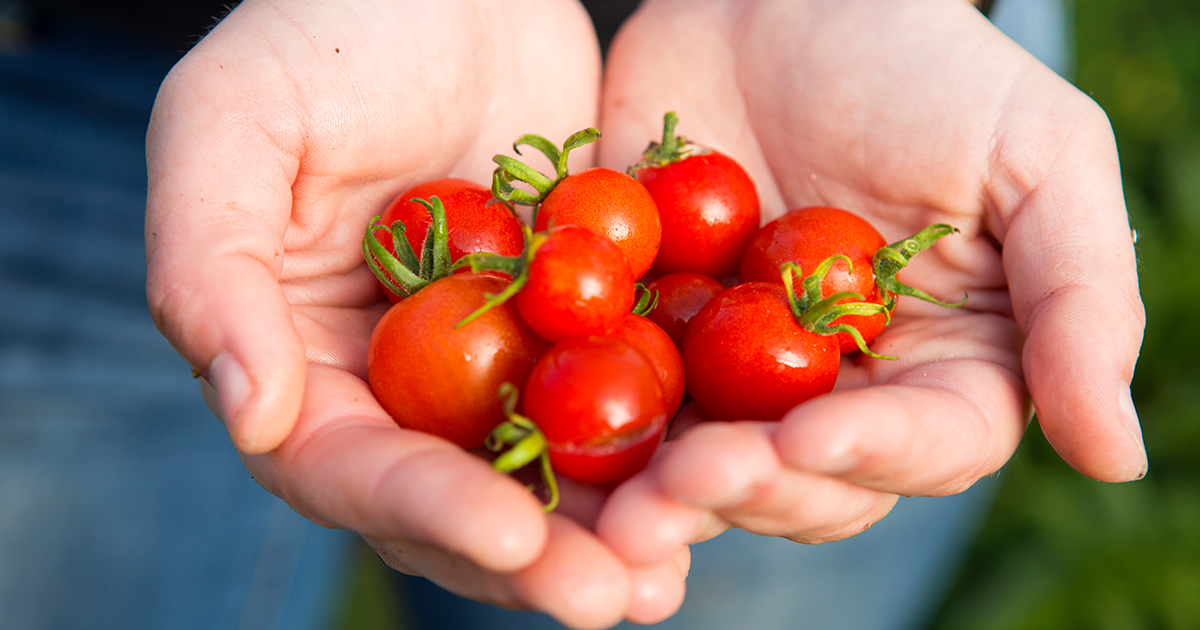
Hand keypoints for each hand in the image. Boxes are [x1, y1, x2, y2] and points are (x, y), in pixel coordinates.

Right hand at [145, 1, 684, 625]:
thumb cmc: (320, 32)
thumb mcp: (232, 124)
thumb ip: (208, 268)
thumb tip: (250, 415)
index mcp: (301, 359)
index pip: (348, 467)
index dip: (426, 510)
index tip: (511, 537)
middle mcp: (395, 383)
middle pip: (454, 500)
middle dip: (530, 558)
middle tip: (612, 597)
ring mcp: (489, 361)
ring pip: (543, 471)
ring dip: (606, 532)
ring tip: (667, 577)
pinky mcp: (572, 322)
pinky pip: (615, 397)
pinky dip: (659, 446)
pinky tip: (721, 478)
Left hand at [593, 0, 1145, 562]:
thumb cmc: (921, 64)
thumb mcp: (1037, 157)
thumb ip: (1080, 300)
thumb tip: (1116, 457)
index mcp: (944, 363)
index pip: (927, 444)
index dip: (875, 456)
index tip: (810, 440)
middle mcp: (842, 390)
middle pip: (809, 484)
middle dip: (752, 492)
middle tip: (688, 485)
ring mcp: (741, 375)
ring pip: (710, 467)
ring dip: (665, 497)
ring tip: (617, 509)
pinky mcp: (654, 341)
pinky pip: (621, 400)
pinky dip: (593, 432)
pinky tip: (552, 444)